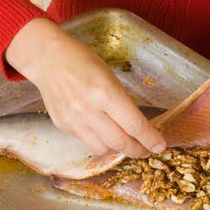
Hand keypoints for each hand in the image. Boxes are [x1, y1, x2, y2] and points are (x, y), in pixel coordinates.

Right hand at [5, 18, 166, 157]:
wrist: (49, 59)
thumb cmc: (82, 61)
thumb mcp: (109, 75)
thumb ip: (122, 102)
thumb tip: (137, 126)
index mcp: (105, 93)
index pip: (134, 125)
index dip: (150, 139)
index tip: (160, 146)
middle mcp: (89, 110)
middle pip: (121, 143)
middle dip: (138, 150)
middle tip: (147, 150)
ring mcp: (74, 121)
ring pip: (103, 150)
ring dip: (118, 150)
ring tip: (126, 144)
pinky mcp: (63, 127)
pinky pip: (86, 143)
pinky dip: (100, 143)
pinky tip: (104, 134)